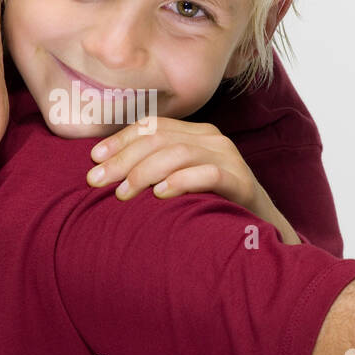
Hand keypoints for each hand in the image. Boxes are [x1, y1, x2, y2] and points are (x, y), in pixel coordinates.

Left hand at [86, 117, 299, 243]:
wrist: (261, 229)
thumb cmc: (210, 205)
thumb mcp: (179, 181)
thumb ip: (153, 171)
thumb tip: (105, 172)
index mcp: (194, 133)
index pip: (151, 126)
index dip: (120, 140)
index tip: (94, 159)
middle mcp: (212, 139)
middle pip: (159, 138)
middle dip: (123, 159)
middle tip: (97, 181)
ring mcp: (229, 157)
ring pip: (179, 153)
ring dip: (145, 172)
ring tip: (123, 193)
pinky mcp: (242, 181)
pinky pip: (209, 173)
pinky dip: (182, 181)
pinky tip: (161, 194)